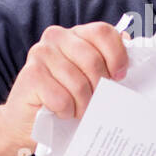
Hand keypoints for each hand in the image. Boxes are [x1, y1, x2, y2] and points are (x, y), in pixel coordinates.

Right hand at [0, 22, 128, 155]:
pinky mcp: (30, 75)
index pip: (103, 33)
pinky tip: (61, 112)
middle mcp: (56, 37)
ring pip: (78, 83)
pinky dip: (66, 112)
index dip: (116, 56)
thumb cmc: (63, 100)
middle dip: (99, 89)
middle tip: (95, 102)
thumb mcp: (89, 79)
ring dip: (82, 105)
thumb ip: (107, 65)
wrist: (26, 122)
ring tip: (78, 111)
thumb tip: (129, 59)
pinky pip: (62, 98)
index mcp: (75, 34)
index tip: (118, 77)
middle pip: (93, 60)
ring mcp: (40, 54)